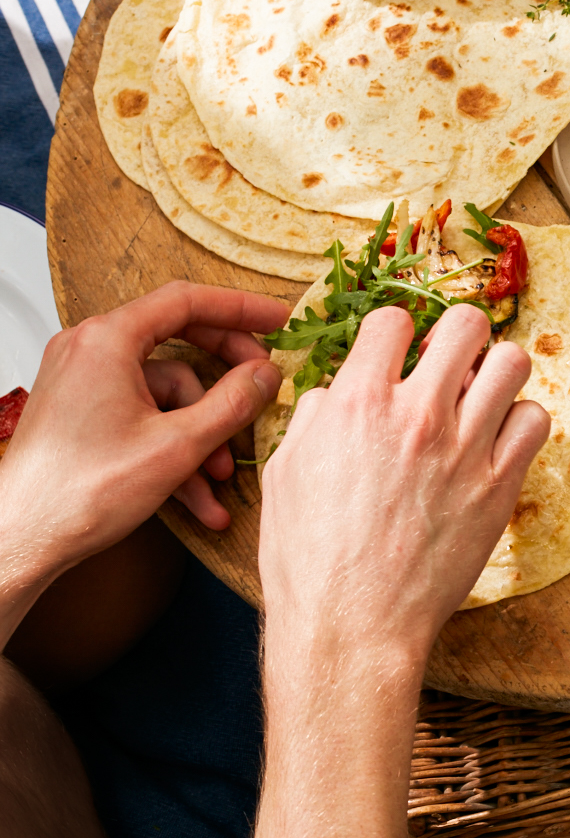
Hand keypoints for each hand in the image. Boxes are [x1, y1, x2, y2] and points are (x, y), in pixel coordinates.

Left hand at [0, 282, 286, 585]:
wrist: (24, 535)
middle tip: (263, 388)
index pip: (186, 302)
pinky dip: (174, 449)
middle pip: (179, 345)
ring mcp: (85, 382)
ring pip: (166, 394)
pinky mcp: (84, 413)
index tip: (277, 320)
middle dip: (226, 379)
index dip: (239, 309)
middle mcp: (90, 351)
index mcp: (107, 341)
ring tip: (223, 477)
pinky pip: (145, 417)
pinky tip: (199, 496)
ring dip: (202, 434)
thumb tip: (266, 375)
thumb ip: (233, 403)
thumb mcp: (178, 445)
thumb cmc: (79, 490)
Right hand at [257, 303, 547, 684]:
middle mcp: (418, 415)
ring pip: (513, 364)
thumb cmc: (309, 558)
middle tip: (450, 366)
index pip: (393, 318)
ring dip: (497, 373)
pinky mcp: (500, 486)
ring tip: (480, 399)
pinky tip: (498, 441)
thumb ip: (317, 417)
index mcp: (357, 404)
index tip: (399, 356)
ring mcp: (466, 449)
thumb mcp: (285, 473)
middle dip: (458, 337)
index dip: (396, 333)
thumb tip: (340, 391)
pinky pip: (536, 422)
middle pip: (467, 324)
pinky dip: (522, 422)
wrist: (352, 625)